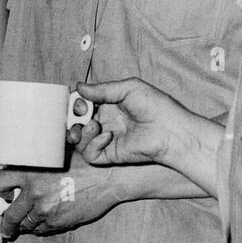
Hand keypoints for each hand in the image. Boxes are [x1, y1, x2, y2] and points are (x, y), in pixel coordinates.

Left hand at [0, 155, 120, 239]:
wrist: (107, 177)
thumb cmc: (85, 161)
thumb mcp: (57, 153)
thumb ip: (38, 161)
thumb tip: (24, 166)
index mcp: (29, 171)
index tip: (4, 193)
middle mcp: (34, 192)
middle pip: (9, 215)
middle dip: (6, 222)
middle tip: (6, 225)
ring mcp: (45, 210)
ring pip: (25, 225)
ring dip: (25, 224)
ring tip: (26, 224)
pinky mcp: (57, 222)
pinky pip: (41, 230)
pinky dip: (40, 227)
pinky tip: (45, 221)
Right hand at [69, 78, 191, 167]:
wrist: (170, 130)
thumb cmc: (156, 106)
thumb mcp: (128, 89)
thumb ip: (102, 89)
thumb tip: (78, 87)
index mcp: (109, 106)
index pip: (83, 105)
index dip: (76, 103)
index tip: (78, 100)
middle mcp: (106, 123)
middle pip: (77, 123)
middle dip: (71, 119)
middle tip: (78, 115)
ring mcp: (106, 140)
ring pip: (79, 140)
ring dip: (80, 132)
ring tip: (92, 125)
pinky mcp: (110, 155)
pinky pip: (90, 154)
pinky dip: (93, 144)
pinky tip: (107, 136)